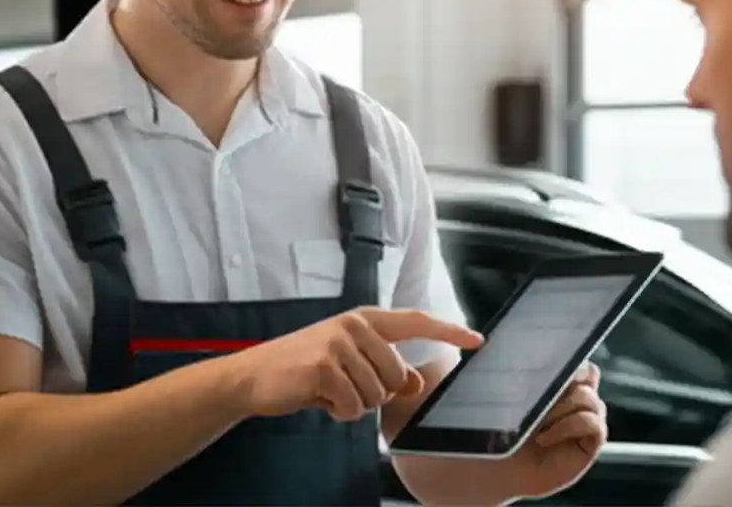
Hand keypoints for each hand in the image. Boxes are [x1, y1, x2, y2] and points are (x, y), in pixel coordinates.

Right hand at [235, 307, 483, 421]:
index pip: (416, 322)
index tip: (477, 339)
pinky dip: (339, 412)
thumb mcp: (348, 366)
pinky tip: (319, 399)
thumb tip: (415, 382)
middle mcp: (354, 326)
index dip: (449, 331)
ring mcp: (338, 344)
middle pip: (398, 376)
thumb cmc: (304, 370)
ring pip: (377, 395)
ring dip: (354, 404)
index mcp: (364, 320)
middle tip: (345, 387)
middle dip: (377, 394)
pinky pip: (353, 406)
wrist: (253, 377)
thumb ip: (384, 370)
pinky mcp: (324, 367)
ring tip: (328, 391)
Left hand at [509, 361, 607, 499]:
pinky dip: (567, 426)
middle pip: (589, 373)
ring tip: (537, 424)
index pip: (577, 358)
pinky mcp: (593, 439)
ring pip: (587, 397)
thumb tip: (528, 357)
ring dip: (560, 408)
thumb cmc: (504, 429)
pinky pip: (591, 421)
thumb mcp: (513, 395)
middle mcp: (579, 396)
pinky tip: (545, 437)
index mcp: (563, 380)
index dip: (568, 359)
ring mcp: (589, 416)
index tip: (547, 367)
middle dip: (566, 381)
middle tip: (541, 395)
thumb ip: (528, 375)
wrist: (503, 466)